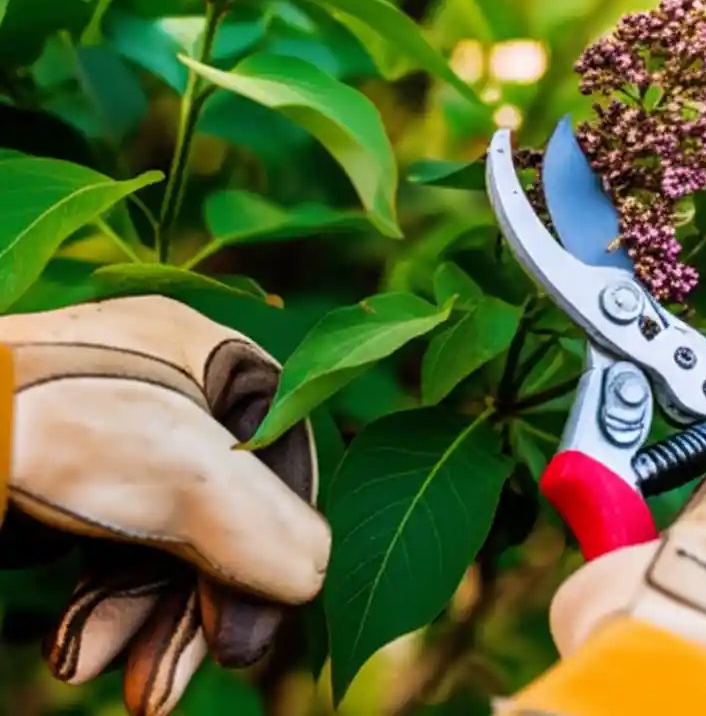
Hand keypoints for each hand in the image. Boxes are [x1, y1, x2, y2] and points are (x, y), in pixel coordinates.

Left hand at [0, 296, 329, 715]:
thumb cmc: (59, 430)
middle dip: (195, 613)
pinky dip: (104, 606)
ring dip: (147, 623)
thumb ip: (276, 533)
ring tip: (126, 691)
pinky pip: (110, 547)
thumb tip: (311, 579)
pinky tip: (80, 655)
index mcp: (212, 357)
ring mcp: (110, 433)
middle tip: (170, 685)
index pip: (284, 468)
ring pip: (163, 542)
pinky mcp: (61, 476)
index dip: (274, 560)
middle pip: (223, 517)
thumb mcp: (192, 482)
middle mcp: (168, 390)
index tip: (241, 640)